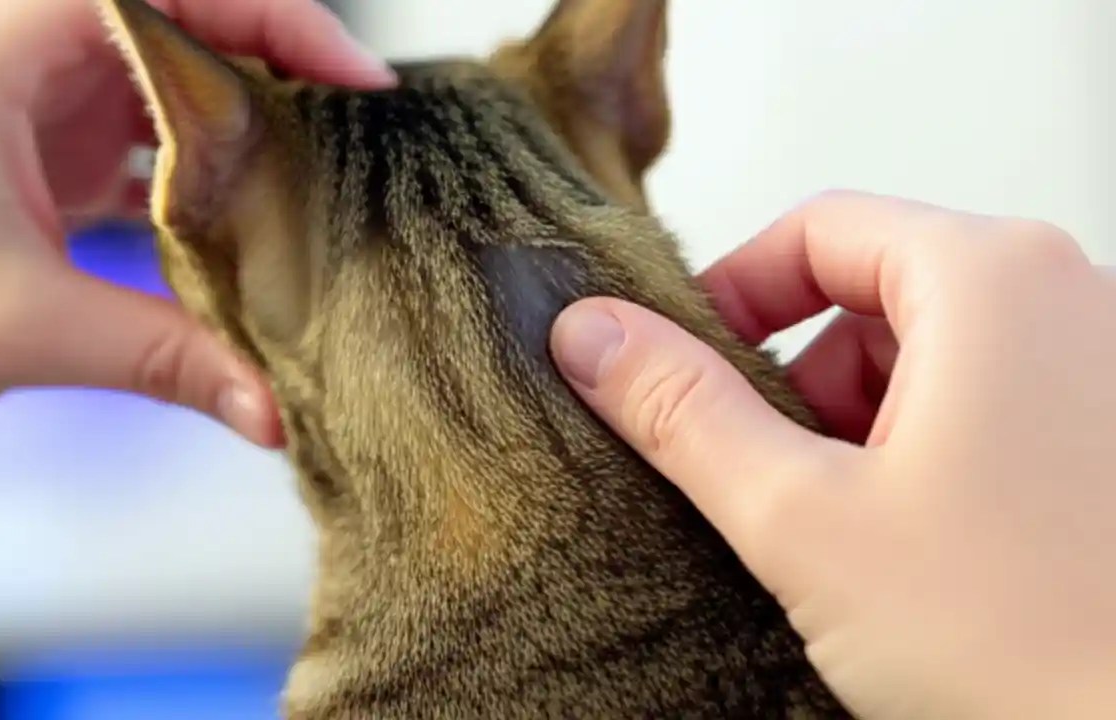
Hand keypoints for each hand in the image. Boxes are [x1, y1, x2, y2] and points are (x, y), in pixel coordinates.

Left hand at [0, 0, 390, 444]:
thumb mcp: (15, 326)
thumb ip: (157, 358)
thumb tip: (269, 408)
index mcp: (6, 36)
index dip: (283, 20)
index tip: (359, 86)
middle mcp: (30, 39)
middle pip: (196, 14)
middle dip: (286, 65)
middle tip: (361, 135)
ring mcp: (44, 83)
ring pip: (183, 67)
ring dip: (255, 116)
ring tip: (322, 177)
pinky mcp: (53, 131)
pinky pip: (158, 121)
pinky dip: (212, 161)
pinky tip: (253, 215)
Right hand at [551, 191, 1115, 718]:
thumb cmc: (1024, 644)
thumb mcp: (802, 519)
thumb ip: (681, 412)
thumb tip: (592, 336)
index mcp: (993, 278)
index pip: (818, 228)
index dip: (730, 295)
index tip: (682, 370)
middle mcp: (1068, 296)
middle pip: (873, 295)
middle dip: (799, 387)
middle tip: (775, 486)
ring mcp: (1099, 367)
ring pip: (929, 358)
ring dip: (859, 433)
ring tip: (854, 540)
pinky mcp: (1106, 436)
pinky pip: (988, 406)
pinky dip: (925, 459)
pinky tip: (920, 554)